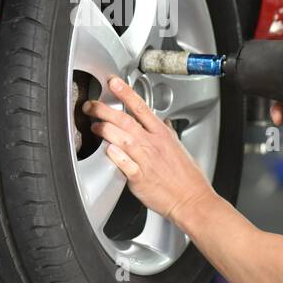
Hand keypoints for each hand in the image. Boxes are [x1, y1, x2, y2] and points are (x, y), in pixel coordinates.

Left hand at [82, 76, 215, 225]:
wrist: (191, 199)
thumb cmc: (187, 176)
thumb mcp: (179, 147)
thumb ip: (167, 133)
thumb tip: (163, 122)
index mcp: (161, 134)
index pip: (141, 108)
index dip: (125, 93)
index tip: (113, 83)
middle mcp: (152, 144)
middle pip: (125, 121)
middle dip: (104, 110)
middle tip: (90, 105)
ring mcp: (145, 161)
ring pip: (122, 139)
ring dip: (104, 130)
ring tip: (93, 126)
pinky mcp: (139, 178)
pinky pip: (124, 164)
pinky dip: (115, 155)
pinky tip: (107, 149)